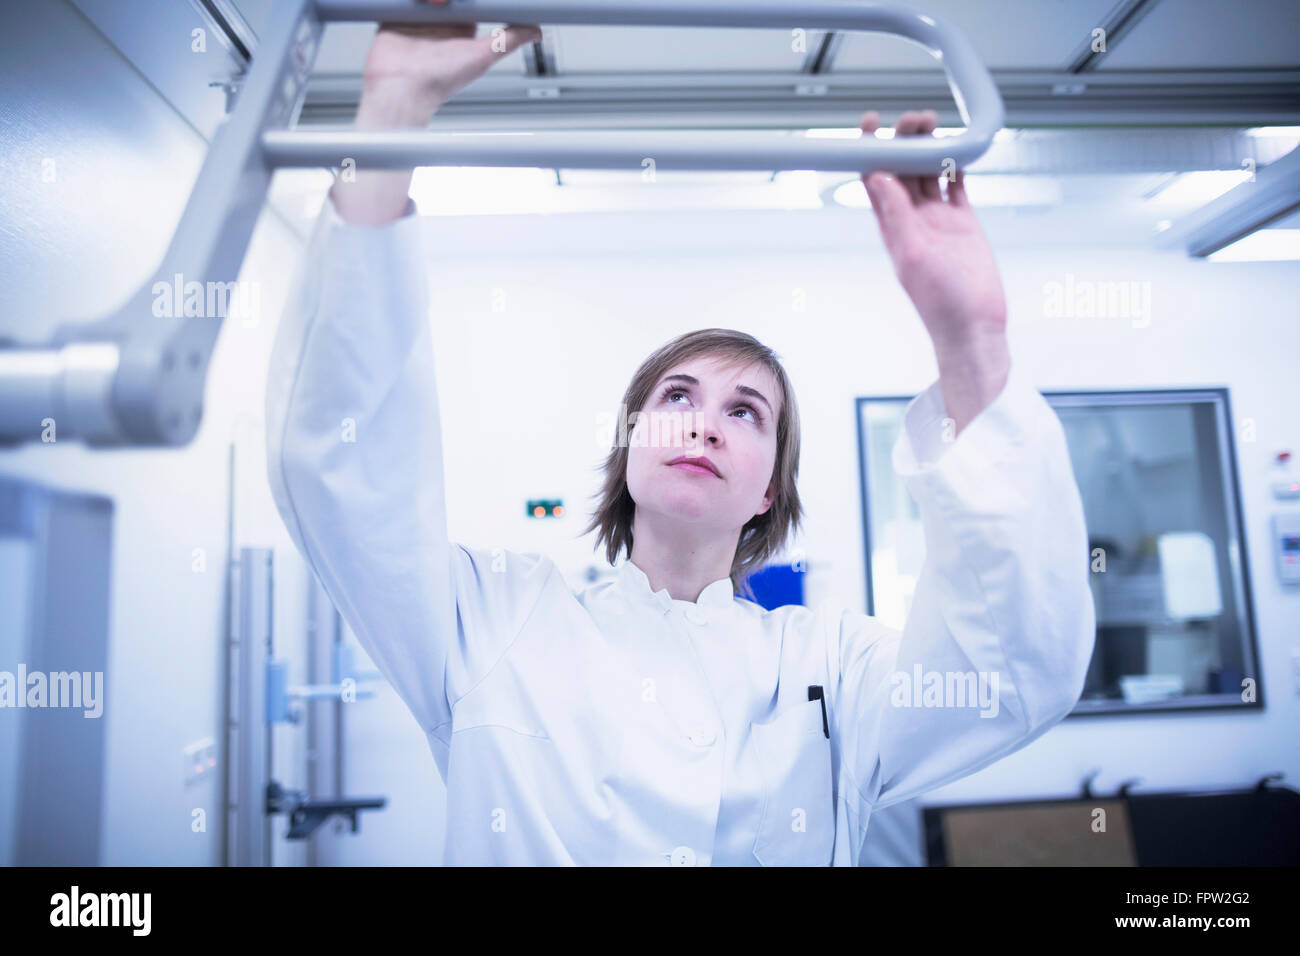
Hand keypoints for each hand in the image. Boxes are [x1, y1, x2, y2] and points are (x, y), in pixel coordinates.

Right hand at [331, 0, 541, 225]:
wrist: (401, 89)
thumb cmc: (441, 81)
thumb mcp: (482, 56)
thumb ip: (508, 40)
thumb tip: (537, 31)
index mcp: (463, 25)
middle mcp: (441, 19)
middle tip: (443, 1)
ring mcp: (418, 15)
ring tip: (431, 2)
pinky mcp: (396, 13)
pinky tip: (417, 0)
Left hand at [859, 110, 1006, 351]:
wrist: (974, 325)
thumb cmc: (941, 301)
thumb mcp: (913, 254)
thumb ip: (897, 215)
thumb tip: (878, 177)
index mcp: (891, 226)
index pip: (875, 178)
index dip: (870, 149)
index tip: (870, 123)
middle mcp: (911, 219)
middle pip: (902, 168)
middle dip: (904, 140)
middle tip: (914, 119)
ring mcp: (938, 219)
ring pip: (929, 171)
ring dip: (928, 146)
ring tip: (932, 123)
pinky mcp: (963, 221)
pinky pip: (956, 185)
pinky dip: (955, 165)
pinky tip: (956, 146)